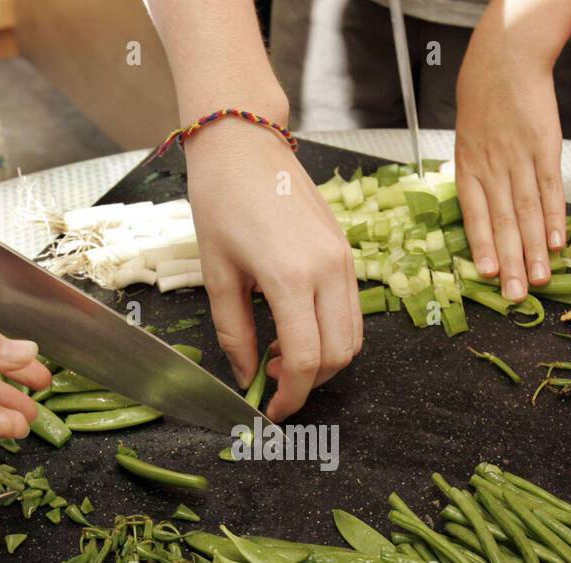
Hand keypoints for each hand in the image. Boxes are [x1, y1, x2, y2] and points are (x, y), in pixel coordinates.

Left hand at [186, 122, 360, 420]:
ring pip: (353, 336)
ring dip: (323, 359)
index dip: (291, 395)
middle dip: (309, 382)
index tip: (272, 411)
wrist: (244, 144)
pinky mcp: (347, 252)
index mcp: (291, 277)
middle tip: (273, 380)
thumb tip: (248, 376)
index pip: (306, 359)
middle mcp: (329, 270)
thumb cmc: (221, 200)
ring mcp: (345, 260)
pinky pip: (352, 310)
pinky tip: (295, 326)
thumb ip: (234, 333)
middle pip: (338, 355)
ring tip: (282, 353)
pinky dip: (330, 332)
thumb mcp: (218, 274)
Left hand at [454, 2, 570, 299]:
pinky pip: (550, 189)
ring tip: (541, 278)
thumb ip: (476, 184)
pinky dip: (554, 217)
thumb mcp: (467, 147)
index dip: (483, 246)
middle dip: (512, 263)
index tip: (490, 275)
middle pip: (503, 223)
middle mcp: (492, 170)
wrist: (503, 64)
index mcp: (468, 172)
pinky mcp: (545, 149)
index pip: (476, 217)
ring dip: (534, 250)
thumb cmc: (482, 109)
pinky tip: (556, 242)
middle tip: (518, 295)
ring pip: (527, 213)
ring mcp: (519, 160)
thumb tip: (485, 224)